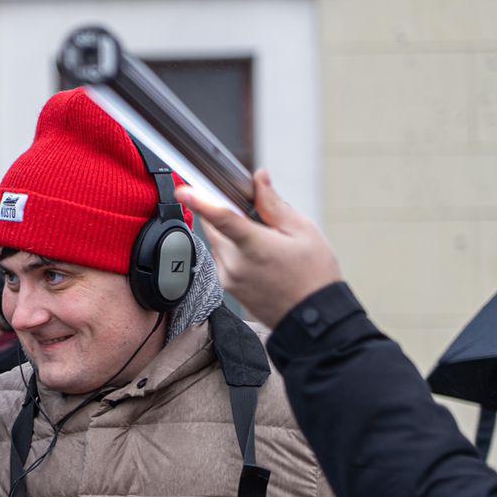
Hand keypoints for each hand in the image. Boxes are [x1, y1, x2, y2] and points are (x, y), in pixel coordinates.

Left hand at [175, 169, 342, 327]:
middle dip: (227, 213)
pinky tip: (260, 257)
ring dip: (231, 234)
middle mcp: (234, 264)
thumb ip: (274, 204)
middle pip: (214, 226)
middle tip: (256, 214)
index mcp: (254, 246)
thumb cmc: (314, 274)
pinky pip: (222, 258)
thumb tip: (259, 178)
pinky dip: (234, 250)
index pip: (221, 219)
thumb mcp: (303, 231)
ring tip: (266, 242)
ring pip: (218, 242)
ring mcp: (228, 277)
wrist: (312, 318)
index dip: (200, 202)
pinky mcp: (227, 287)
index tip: (182, 190)